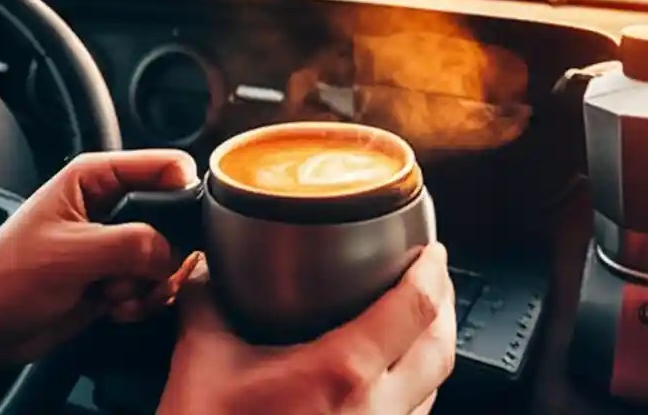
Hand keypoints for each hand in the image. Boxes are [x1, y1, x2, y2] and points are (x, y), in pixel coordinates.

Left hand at [0, 149, 200, 412]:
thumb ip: (134, 243)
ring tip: (116, 293)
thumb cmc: (2, 278)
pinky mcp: (116, 278)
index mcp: (96, 178)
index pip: (166, 167)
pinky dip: (143, 301)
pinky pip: (155, 285)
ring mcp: (114, 245)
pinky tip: (115, 307)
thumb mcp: (73, 252)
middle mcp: (111, 207)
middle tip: (141, 270)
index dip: (183, 193)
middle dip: (166, 253)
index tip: (182, 226)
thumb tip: (174, 253)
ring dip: (152, 283)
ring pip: (169, 257)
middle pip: (174, 218)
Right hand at [158, 242, 456, 414]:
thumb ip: (207, 308)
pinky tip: (388, 380)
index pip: (416, 307)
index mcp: (346, 373)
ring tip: (415, 322)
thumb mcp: (202, 366)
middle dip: (446, 305)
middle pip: (441, 346)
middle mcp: (378, 409)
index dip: (433, 270)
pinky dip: (413, 389)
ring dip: (431, 349)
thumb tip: (205, 272)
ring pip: (433, 388)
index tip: (430, 249)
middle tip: (433, 277)